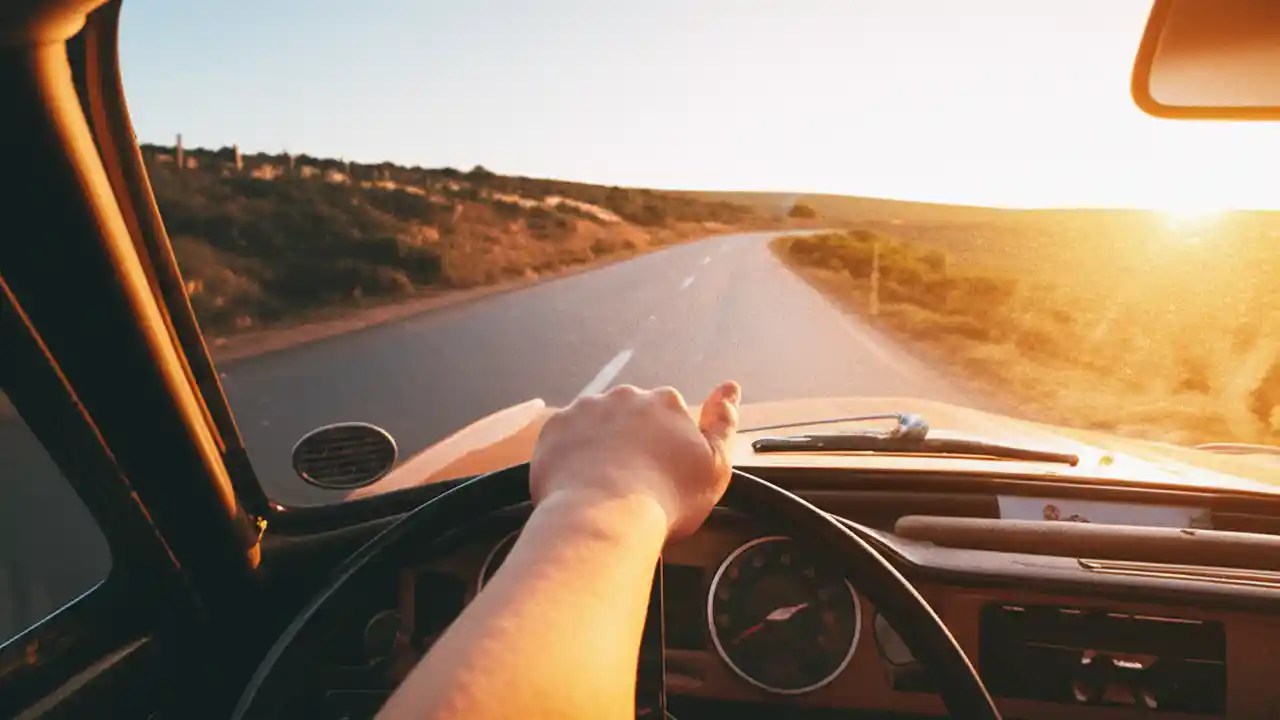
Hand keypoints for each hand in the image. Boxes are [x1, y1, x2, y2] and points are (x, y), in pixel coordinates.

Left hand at [530, 381, 741, 537]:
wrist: (604, 517)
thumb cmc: (667, 498)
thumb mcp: (714, 467)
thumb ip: (723, 424)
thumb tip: (729, 387)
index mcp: (665, 402)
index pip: (668, 413)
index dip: (665, 443)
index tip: (661, 471)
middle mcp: (625, 395)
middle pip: (630, 413)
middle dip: (630, 438)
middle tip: (631, 479)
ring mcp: (586, 408)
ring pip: (596, 422)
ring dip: (599, 442)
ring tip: (601, 483)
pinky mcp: (554, 426)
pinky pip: (564, 435)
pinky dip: (570, 452)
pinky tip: (578, 480)